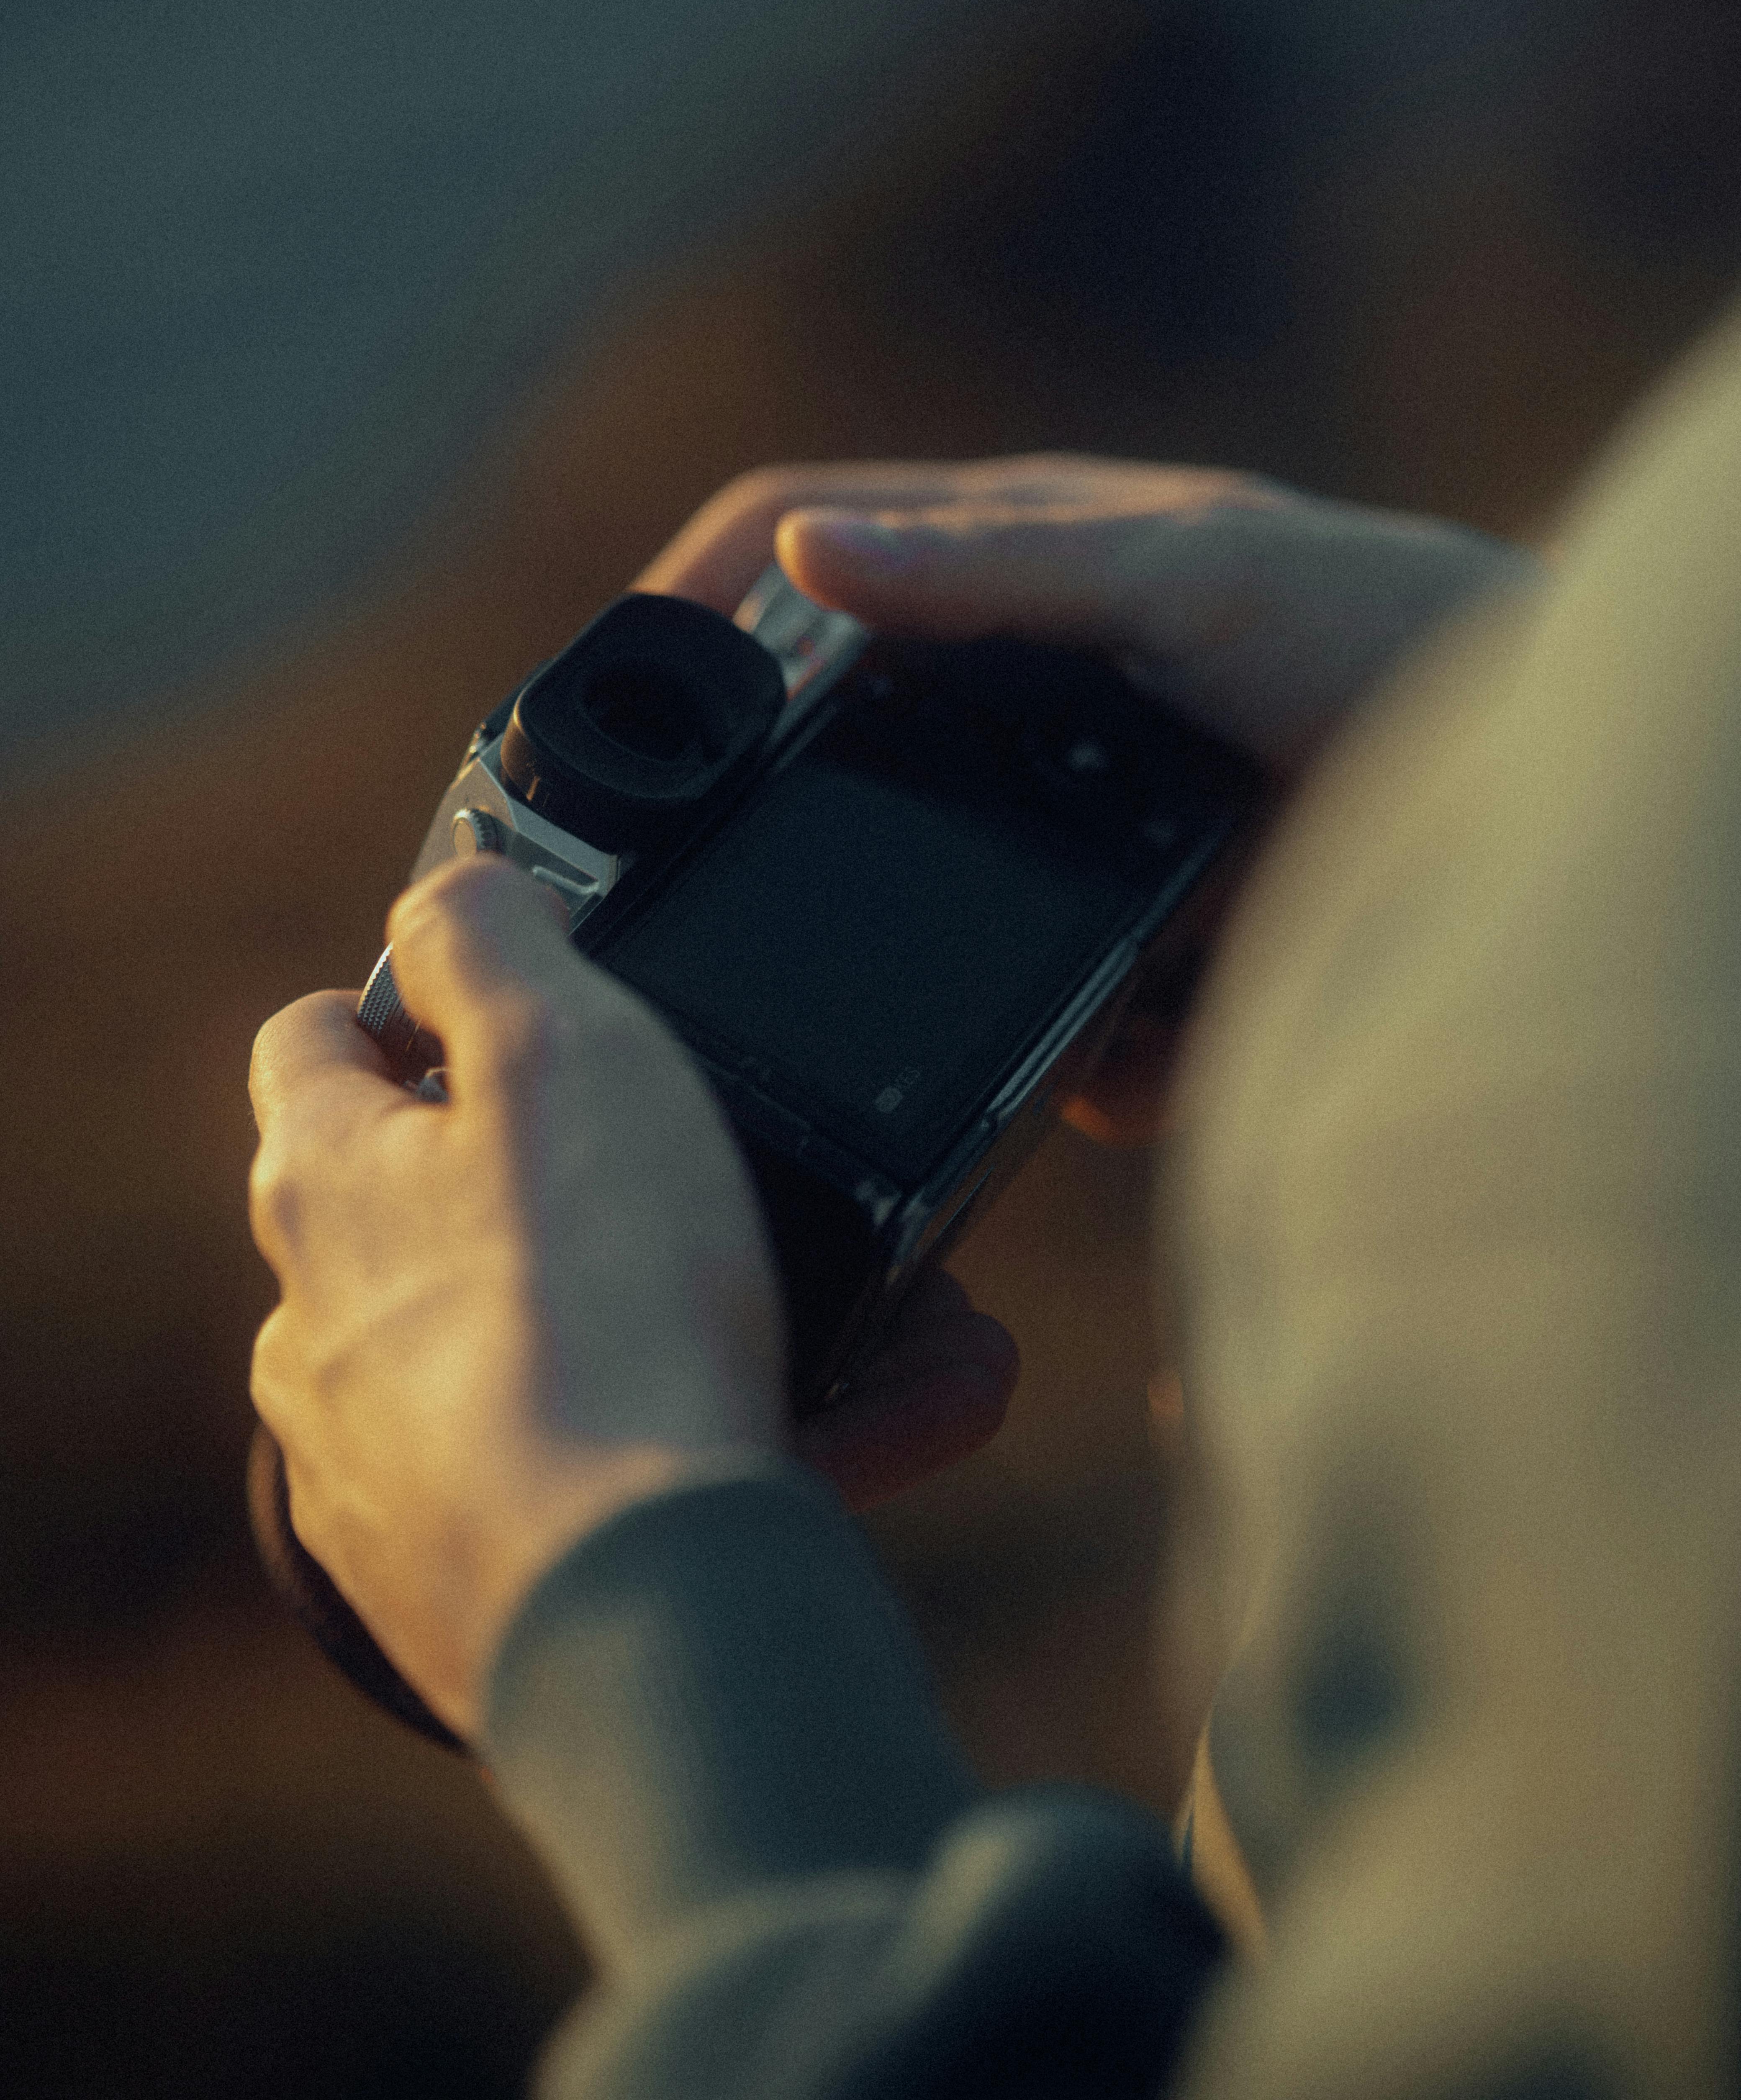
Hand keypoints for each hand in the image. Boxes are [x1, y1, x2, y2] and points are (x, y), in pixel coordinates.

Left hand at [249, 860, 1016, 1733]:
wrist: (633, 1606)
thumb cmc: (595, 1310)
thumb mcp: (563, 1047)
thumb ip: (489, 938)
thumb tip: (446, 885)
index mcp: (325, 1184)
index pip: (313, 1041)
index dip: (405, 1003)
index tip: (512, 1008)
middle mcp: (317, 1327)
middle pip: (440, 1201)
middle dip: (579, 1175)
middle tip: (714, 1168)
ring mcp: (377, 1464)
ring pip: (539, 1348)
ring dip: (665, 1313)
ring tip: (840, 1320)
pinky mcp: (454, 1581)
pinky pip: (578, 1474)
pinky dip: (671, 1438)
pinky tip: (803, 1428)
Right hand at [639, 455, 1536, 1138]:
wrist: (1557, 810)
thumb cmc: (1395, 633)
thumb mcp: (1188, 574)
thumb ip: (995, 567)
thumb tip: (801, 557)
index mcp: (1023, 564)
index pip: (801, 546)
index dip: (692, 601)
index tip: (610, 697)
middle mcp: (1030, 693)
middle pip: (834, 742)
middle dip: (779, 818)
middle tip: (700, 895)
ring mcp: (1077, 829)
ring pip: (930, 907)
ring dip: (935, 964)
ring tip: (991, 999)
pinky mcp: (1143, 950)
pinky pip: (1050, 1025)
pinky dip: (1072, 1058)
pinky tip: (1116, 1058)